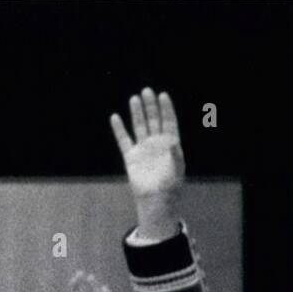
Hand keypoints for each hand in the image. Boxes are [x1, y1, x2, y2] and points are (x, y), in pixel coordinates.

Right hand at [110, 87, 184, 239]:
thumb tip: (173, 141)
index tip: (163, 95)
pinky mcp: (131, 156)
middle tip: (147, 91)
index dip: (166, 109)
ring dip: (137, 113)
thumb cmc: (170, 187)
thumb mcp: (177, 170)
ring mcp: (143, 149)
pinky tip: (116, 117)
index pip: (169, 122)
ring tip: (135, 98)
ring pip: (140, 126)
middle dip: (151, 106)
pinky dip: (119, 129)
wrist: (155, 201)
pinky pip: (124, 140)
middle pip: (154, 120)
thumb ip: (175, 155)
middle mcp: (157, 144)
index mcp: (170, 145)